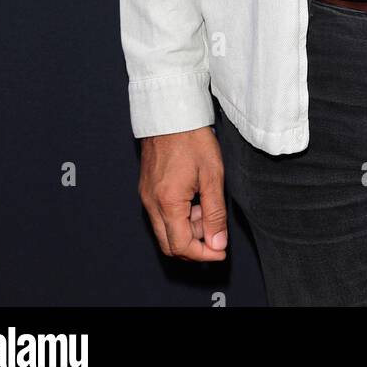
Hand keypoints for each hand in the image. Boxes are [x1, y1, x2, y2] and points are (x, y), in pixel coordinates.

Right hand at [139, 125, 227, 260]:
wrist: (170, 112)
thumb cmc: (193, 139)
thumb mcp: (212, 175)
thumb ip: (214, 213)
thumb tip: (217, 244)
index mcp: (167, 202)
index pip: (181, 247)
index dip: (203, 254)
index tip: (221, 251)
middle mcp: (151, 204)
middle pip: (169, 245)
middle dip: (194, 246)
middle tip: (215, 234)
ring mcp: (146, 197)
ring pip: (164, 231)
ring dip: (187, 230)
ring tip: (206, 208)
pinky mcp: (146, 189)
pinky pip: (160, 216)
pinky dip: (178, 218)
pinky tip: (194, 201)